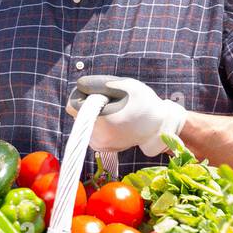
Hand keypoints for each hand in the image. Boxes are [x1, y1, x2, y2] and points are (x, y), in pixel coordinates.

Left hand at [67, 75, 185, 155]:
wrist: (159, 128)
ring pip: (84, 122)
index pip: (72, 105)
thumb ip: (100, 83)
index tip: (100, 93)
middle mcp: (96, 138)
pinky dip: (99, 123)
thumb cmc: (145, 104)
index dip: (83, 94)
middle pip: (77, 114)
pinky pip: (91, 130)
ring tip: (116, 111)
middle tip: (112, 102)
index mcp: (101, 122)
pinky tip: (115, 120)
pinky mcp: (102, 148)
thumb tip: (80, 85)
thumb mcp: (126, 85)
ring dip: (95, 114)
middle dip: (90, 104)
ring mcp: (99, 145)